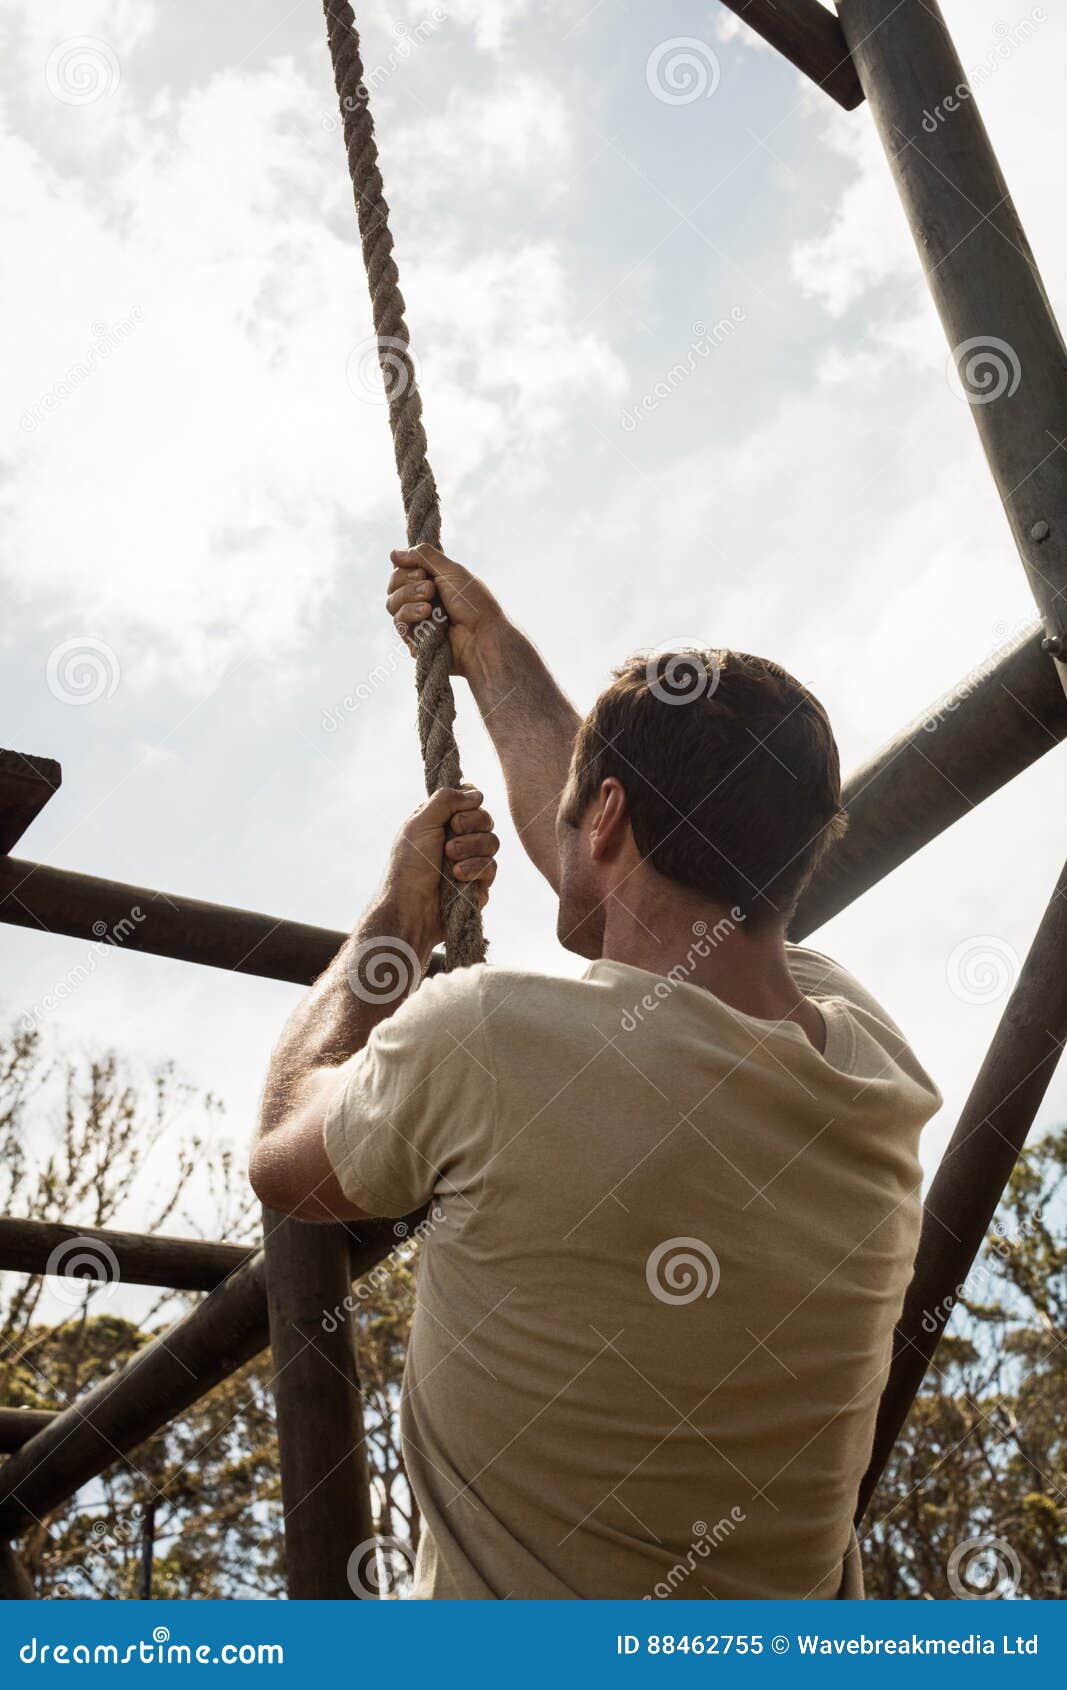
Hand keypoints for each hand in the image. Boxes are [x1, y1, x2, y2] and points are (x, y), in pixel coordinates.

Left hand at [382, 785, 498, 956]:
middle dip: (470, 824)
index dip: (469, 802)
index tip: (455, 810)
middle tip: (451, 834)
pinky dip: (475, 869)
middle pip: (486, 818)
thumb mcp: (420, 823)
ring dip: (471, 847)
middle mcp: (458, 839)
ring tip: (450, 859)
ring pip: (493, 842)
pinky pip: (492, 867)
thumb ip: (446, 800)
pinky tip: (458, 877)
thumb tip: (476, 793)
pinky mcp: (479, 884)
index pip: (470, 801)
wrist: (411, 906)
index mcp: (441, 821)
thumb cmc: (409, 864)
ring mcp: (470, 862)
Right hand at [386, 544, 505, 679]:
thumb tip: (393, 553)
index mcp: (431, 581)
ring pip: (392, 604)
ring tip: (430, 604)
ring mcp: (417, 620)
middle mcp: (422, 600)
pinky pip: (399, 623)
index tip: (422, 572)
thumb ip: (424, 557)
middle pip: (393, 586)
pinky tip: (427, 614)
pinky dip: (410, 614)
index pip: (402, 570)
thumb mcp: (452, 571)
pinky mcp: (414, 639)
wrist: (483, 636)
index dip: (406, 568)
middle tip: (430, 588)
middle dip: (407, 582)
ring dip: (408, 597)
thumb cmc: (474, 604)